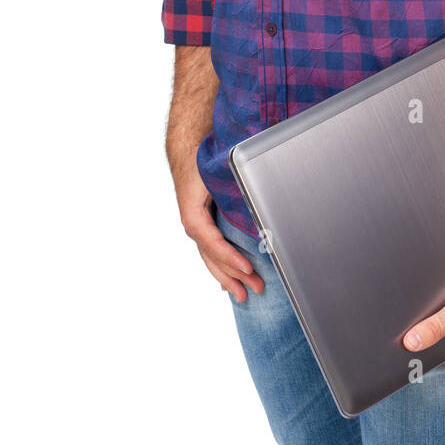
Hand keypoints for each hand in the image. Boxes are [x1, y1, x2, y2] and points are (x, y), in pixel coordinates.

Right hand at [177, 171, 263, 302]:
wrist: (187, 150)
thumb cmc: (201, 160)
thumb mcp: (215, 172)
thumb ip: (232, 188)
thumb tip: (257, 196)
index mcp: (193, 215)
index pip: (213, 243)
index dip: (230, 258)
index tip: (248, 268)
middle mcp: (193, 224)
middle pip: (213, 257)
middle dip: (235, 275)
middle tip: (256, 288)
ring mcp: (197, 226)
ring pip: (211, 258)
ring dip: (228, 277)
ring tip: (243, 294)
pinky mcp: (204, 225)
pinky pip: (211, 251)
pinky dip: (221, 267)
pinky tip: (227, 282)